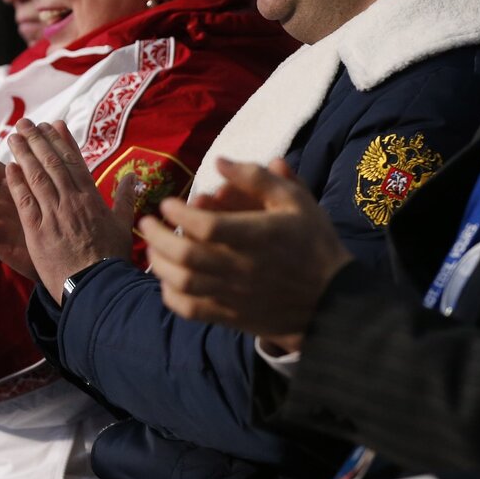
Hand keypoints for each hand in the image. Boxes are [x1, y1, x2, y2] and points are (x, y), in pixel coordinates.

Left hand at [5, 119, 136, 302]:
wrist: (97, 287)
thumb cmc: (111, 259)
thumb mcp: (124, 225)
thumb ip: (126, 198)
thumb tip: (134, 176)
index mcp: (92, 198)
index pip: (75, 162)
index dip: (63, 141)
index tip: (54, 124)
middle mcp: (72, 201)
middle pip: (52, 163)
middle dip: (38, 140)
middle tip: (26, 123)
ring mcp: (54, 215)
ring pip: (37, 177)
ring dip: (24, 154)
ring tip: (14, 136)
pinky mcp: (38, 231)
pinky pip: (25, 202)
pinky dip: (17, 183)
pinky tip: (9, 167)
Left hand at [141, 157, 351, 344]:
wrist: (332, 301)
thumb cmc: (313, 243)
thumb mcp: (296, 201)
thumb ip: (258, 178)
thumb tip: (219, 161)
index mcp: (258, 237)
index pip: (207, 226)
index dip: (180, 212)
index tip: (167, 202)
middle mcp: (242, 268)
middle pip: (186, 255)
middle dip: (158, 236)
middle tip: (146, 222)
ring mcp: (234, 295)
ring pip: (183, 283)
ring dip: (159, 263)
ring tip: (150, 247)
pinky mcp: (231, 316)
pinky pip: (191, 310)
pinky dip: (170, 295)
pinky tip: (166, 280)